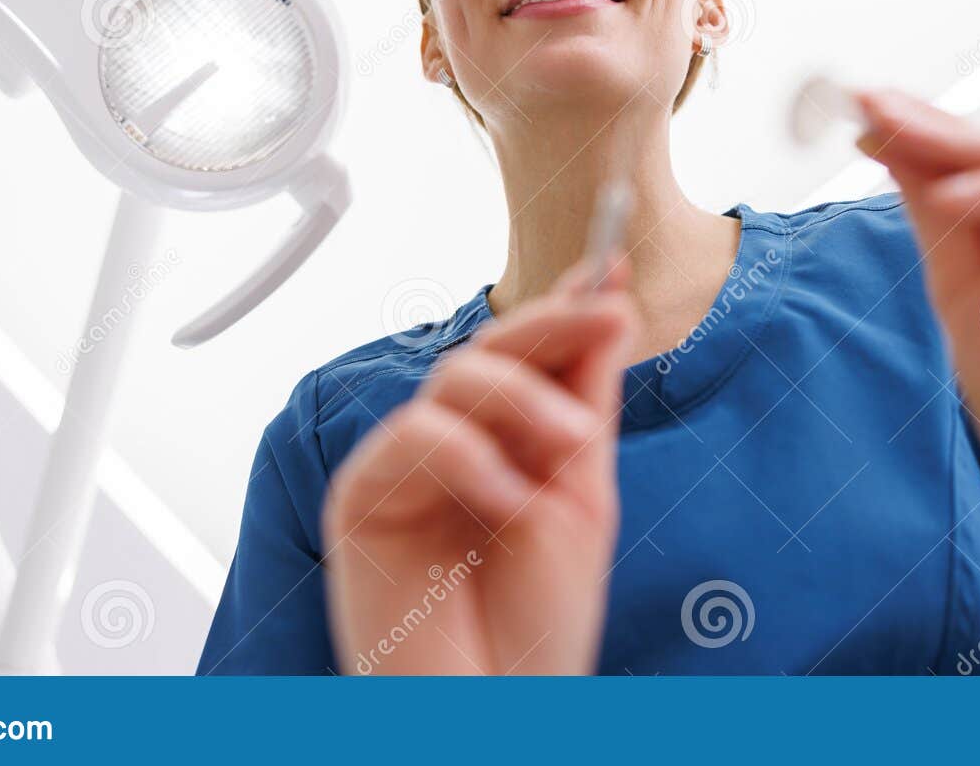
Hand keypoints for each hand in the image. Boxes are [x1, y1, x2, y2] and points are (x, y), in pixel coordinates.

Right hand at [320, 255, 635, 673]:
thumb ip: (586, 400)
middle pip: (493, 350)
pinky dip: (471, 456)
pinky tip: (508, 502)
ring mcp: (407, 469)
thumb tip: (609, 302)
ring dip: (525, 396)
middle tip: (607, 316)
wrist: (495, 711)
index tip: (616, 269)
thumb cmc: (536, 626)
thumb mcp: (583, 496)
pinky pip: (415, 434)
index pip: (532, 356)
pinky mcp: (363, 497)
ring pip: (457, 377)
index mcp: (509, 445)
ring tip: (570, 446)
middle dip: (555, 325)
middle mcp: (455, 447)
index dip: (568, 307)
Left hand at [853, 88, 979, 544]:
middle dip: (931, 125)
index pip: (969, 167)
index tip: (856, 110)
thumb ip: (935, 220)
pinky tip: (949, 196)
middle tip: (870, 99)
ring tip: (895, 132)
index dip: (916, 135)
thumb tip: (890, 142)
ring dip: (962, 147)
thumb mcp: (957, 293)